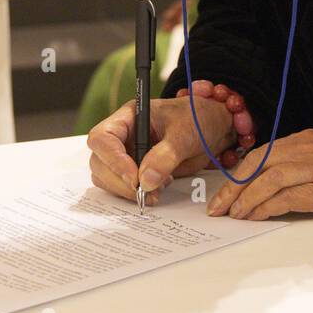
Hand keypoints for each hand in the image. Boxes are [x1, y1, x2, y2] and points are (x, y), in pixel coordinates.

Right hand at [86, 95, 235, 205]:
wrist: (213, 128)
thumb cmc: (198, 119)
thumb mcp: (186, 133)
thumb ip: (166, 155)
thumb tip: (145, 180)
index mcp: (129, 117)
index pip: (102, 138)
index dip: (112, 159)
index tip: (134, 178)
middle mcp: (123, 136)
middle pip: (99, 161)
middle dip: (118, 180)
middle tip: (144, 192)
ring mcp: (127, 154)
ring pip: (106, 177)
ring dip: (126, 190)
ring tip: (156, 191)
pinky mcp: (135, 171)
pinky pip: (122, 187)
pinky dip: (135, 194)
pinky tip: (157, 191)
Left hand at [207, 129, 312, 220]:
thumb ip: (296, 169)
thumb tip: (262, 189)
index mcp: (305, 140)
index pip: (260, 153)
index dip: (238, 173)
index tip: (223, 193)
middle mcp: (307, 147)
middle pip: (258, 162)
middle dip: (233, 186)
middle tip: (217, 207)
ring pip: (268, 177)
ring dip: (245, 198)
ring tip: (233, 215)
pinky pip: (286, 195)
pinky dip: (266, 206)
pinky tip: (255, 216)